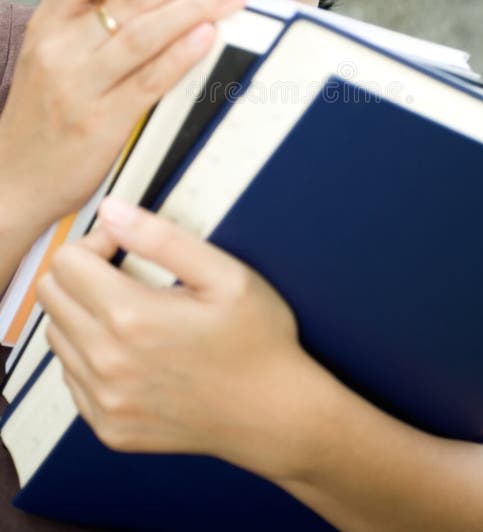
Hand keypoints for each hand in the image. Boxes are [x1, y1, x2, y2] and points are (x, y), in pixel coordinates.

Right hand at [0, 0, 250, 261]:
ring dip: (198, 4)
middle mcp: (61, 48)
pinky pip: (148, 81)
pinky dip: (180, 55)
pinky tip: (211, 35)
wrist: (9, 184)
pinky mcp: (101, 123)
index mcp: (47, 25)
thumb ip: (91, 23)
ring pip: (144, 31)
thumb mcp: (48, 58)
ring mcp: (80, 86)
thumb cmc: (40, 119)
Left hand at [37, 199, 315, 481]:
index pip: (66, 262)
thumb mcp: (224, 274)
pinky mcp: (108, 428)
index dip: (96, 243)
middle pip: (50, 296)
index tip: (126, 248)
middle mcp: (106, 363)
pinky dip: (90, 356)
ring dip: (84, 315)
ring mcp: (104, 402)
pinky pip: (72, 378)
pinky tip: (132, 351)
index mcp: (131, 318)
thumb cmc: (257, 339)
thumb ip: (161, 238)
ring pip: (57, 337)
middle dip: (82, 274)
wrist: (275, 414)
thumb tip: (110, 211)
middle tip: (126, 274)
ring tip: (132, 313)